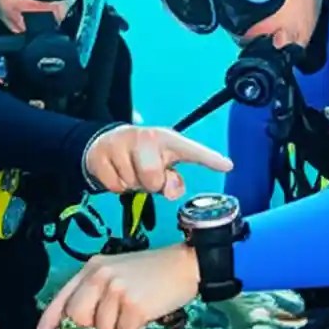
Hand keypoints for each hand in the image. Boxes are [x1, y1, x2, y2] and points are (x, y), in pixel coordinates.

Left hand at [36, 243, 199, 328]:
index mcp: (93, 267)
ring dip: (120, 326)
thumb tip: (78, 320)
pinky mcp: (133, 304)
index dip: (51, 316)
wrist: (184, 264)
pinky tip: (146, 313)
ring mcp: (116, 290)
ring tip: (136, 307)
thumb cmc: (152, 271)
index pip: (64, 294)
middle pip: (78, 317)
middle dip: (94, 324)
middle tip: (115, 314)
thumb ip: (95, 289)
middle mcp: (100, 276)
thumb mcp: (117, 271)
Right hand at [84, 126, 232, 199]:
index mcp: (167, 140)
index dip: (209, 159)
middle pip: (153, 178)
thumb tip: (171, 191)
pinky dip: (115, 186)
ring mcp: (121, 143)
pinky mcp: (101, 153)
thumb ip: (172, 182)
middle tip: (145, 176)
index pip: (190, 150)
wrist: (104, 144)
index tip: (227, 165)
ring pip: (131, 184)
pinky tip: (116, 172)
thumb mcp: (161, 167)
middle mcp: (145, 137)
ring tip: (130, 171)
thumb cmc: (141, 157)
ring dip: (131, 185)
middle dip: (150, 185)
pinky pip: (114, 186)